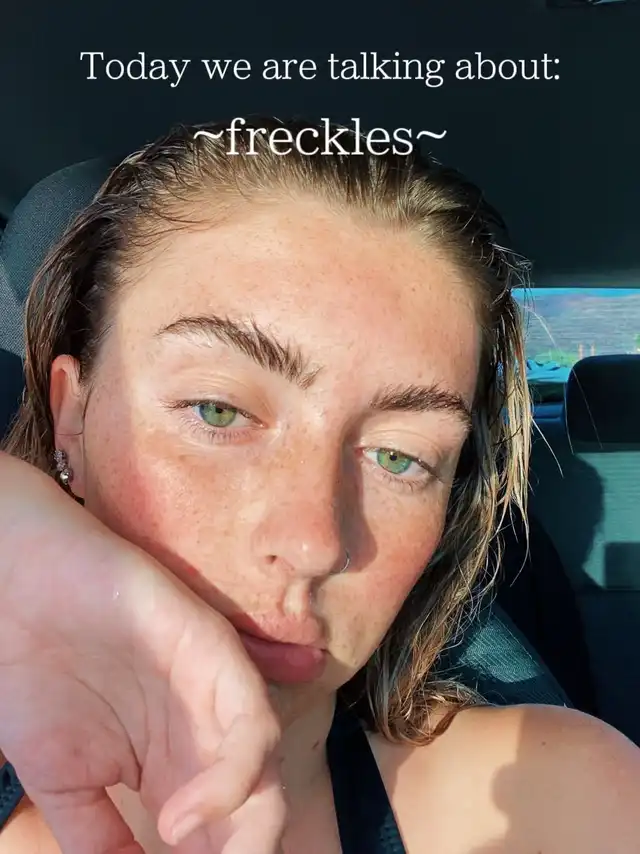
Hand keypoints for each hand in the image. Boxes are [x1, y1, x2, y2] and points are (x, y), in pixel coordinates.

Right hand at [0, 452, 285, 853]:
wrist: (22, 594)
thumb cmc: (41, 678)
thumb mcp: (66, 781)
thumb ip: (100, 837)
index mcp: (176, 769)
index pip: (216, 840)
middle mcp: (205, 739)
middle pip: (254, 818)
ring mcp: (216, 699)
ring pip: (267, 782)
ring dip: (249, 839)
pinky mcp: (219, 657)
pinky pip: (252, 728)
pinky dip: (230, 784)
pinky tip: (177, 818)